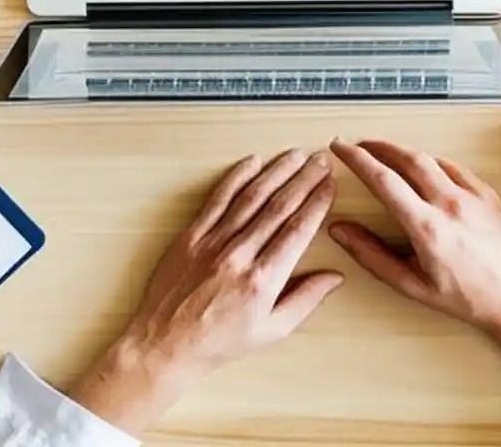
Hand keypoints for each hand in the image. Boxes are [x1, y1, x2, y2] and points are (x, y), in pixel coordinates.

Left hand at [70, 150, 341, 433]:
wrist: (166, 344)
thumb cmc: (219, 342)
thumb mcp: (271, 331)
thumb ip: (305, 300)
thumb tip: (334, 277)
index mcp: (262, 280)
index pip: (297, 230)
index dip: (317, 202)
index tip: (330, 184)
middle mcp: (238, 256)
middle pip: (278, 207)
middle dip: (303, 180)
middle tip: (320, 161)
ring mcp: (212, 242)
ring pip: (250, 197)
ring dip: (275, 172)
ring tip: (294, 156)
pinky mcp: (190, 236)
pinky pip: (216, 200)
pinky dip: (235, 178)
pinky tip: (251, 162)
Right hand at [327, 139, 500, 383]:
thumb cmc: (469, 298)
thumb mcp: (411, 285)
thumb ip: (371, 255)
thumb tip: (340, 231)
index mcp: (427, 227)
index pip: (382, 180)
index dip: (357, 159)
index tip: (341, 148)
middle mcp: (450, 204)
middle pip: (406, 158)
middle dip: (376, 146)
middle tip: (358, 144)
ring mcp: (474, 196)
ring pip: (431, 159)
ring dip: (403, 150)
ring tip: (385, 152)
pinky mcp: (490, 195)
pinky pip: (455, 168)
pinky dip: (433, 162)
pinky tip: (424, 166)